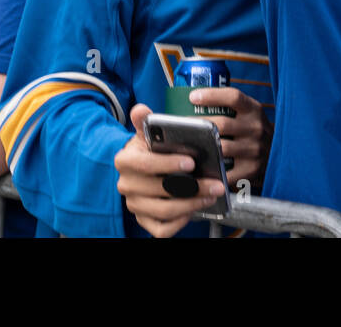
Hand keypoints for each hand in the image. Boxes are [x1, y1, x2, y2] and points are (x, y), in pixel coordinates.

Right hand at [115, 103, 225, 238]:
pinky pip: (161, 230)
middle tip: (215, 184)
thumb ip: (145, 122)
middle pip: (161, 190)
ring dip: (192, 204)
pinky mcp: (143, 220)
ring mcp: (135, 205)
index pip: (146, 164)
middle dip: (193, 187)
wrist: (138, 169)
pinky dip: (179, 223)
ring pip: (164, 210)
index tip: (192, 162)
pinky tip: (194, 211)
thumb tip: (141, 110)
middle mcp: (126, 185)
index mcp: (125, 161)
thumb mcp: (146, 134)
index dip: (168, 164)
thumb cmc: (148, 151)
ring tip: (212, 194)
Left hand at [188, 87, 271, 188]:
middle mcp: (256, 127)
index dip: (212, 95)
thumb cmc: (253, 130)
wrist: (278, 152)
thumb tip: (191, 102)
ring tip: (183, 148)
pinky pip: (226, 172)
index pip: (233, 97)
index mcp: (253, 109)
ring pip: (221, 148)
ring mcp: (254, 149)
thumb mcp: (249, 113)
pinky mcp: (251, 169)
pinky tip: (198, 170)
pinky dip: (211, 172)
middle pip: (222, 124)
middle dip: (197, 126)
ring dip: (200, 149)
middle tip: (180, 128)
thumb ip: (229, 108)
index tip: (192, 97)